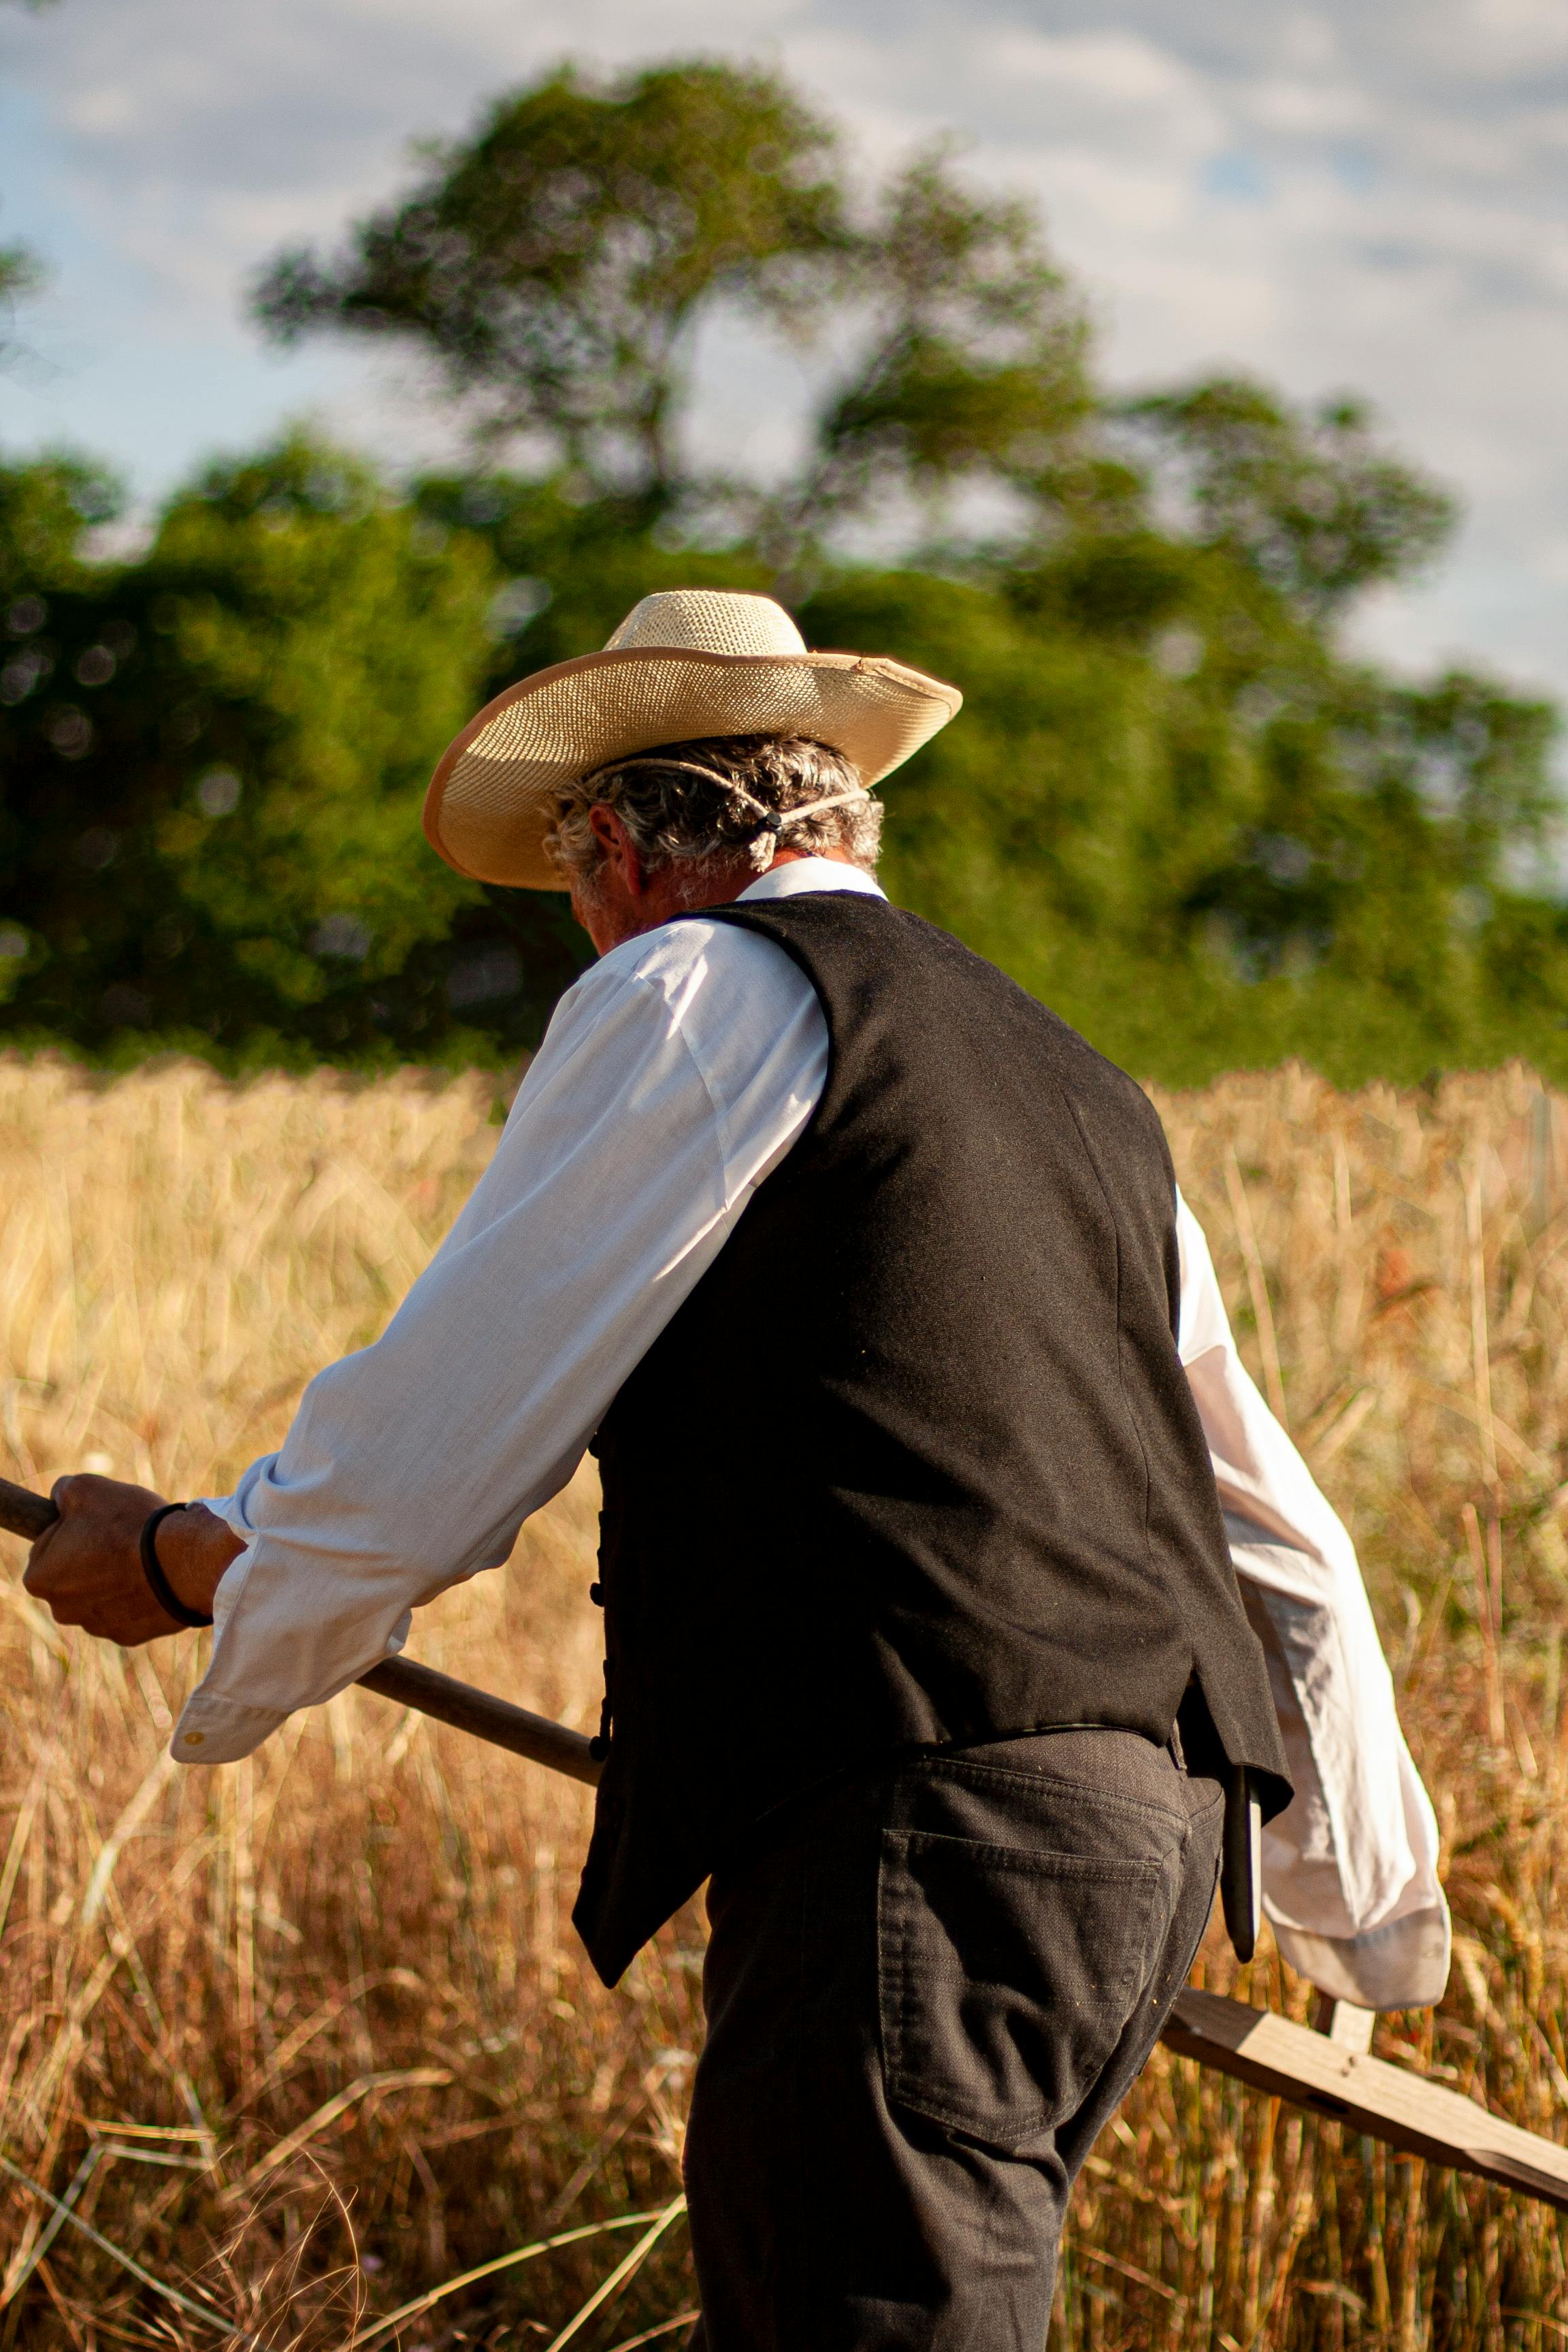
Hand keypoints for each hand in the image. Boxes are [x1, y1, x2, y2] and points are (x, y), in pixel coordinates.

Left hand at [24, 1475, 239, 1645]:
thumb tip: (59, 1498)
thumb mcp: (85, 1488)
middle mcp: (62, 1610)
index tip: (97, 1522)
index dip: (72, 1529)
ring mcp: (97, 1626)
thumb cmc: (128, 1524)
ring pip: (101, 1594)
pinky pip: (129, 1610)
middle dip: (91, 1558)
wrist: (182, 1561)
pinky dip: (139, 1594)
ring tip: (143, 1556)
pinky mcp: (130, 1636)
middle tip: (119, 1537)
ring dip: (116, 1577)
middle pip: (72, 1576)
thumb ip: (61, 1492)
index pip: (46, 1547)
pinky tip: (156, 1577)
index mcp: (40, 1579)